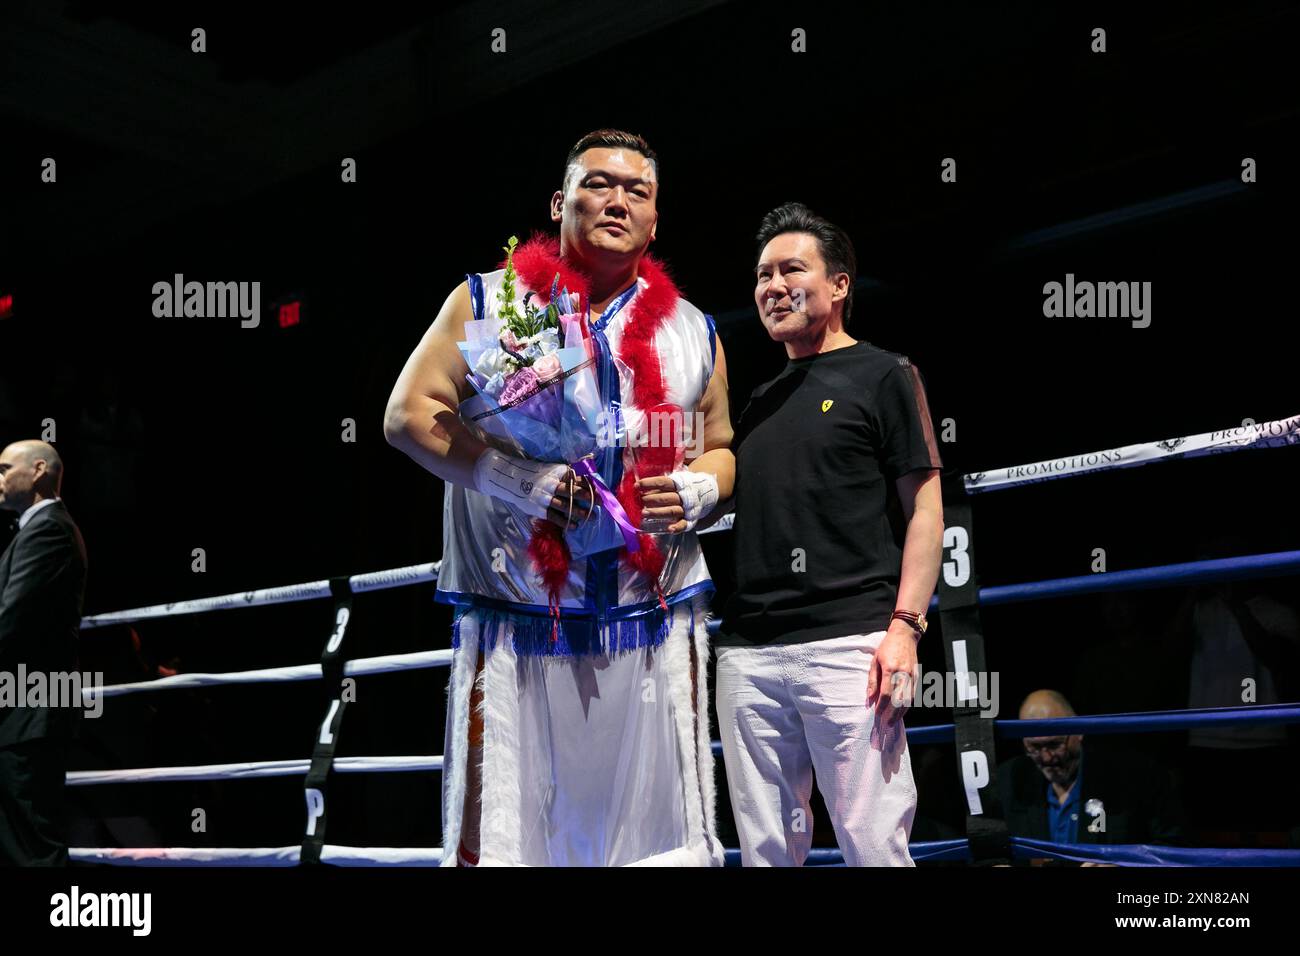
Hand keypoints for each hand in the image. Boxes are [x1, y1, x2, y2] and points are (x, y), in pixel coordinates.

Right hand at [471, 448, 590, 528]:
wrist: (510, 478)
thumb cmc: (534, 473)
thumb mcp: (550, 468)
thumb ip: (566, 472)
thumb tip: (587, 466)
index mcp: (556, 472)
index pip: (576, 478)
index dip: (589, 484)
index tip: (601, 489)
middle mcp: (551, 484)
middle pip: (573, 491)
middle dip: (589, 497)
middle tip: (601, 502)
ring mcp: (545, 497)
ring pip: (566, 505)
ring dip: (580, 512)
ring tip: (592, 517)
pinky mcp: (539, 508)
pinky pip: (554, 516)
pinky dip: (565, 522)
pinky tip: (575, 526)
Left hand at [635, 475, 687, 532]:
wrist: (704, 492)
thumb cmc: (681, 488)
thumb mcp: (672, 482)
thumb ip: (658, 486)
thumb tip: (639, 488)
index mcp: (678, 484)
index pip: (662, 482)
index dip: (649, 483)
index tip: (637, 485)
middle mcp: (682, 496)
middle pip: (666, 497)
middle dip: (651, 499)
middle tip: (640, 501)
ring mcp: (686, 509)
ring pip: (671, 511)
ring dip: (658, 513)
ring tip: (644, 513)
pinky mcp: (689, 519)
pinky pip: (684, 524)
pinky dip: (677, 527)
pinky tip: (669, 529)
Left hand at [866, 623, 919, 723]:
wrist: (904, 636)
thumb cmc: (887, 648)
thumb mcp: (874, 662)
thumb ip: (872, 682)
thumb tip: (869, 699)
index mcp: (890, 670)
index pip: (886, 694)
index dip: (881, 706)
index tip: (876, 714)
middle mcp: (903, 674)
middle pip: (899, 700)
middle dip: (892, 714)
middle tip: (886, 724)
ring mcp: (912, 676)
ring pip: (908, 700)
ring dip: (901, 713)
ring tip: (894, 721)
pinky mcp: (917, 677)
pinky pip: (913, 695)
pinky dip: (907, 705)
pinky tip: (902, 711)